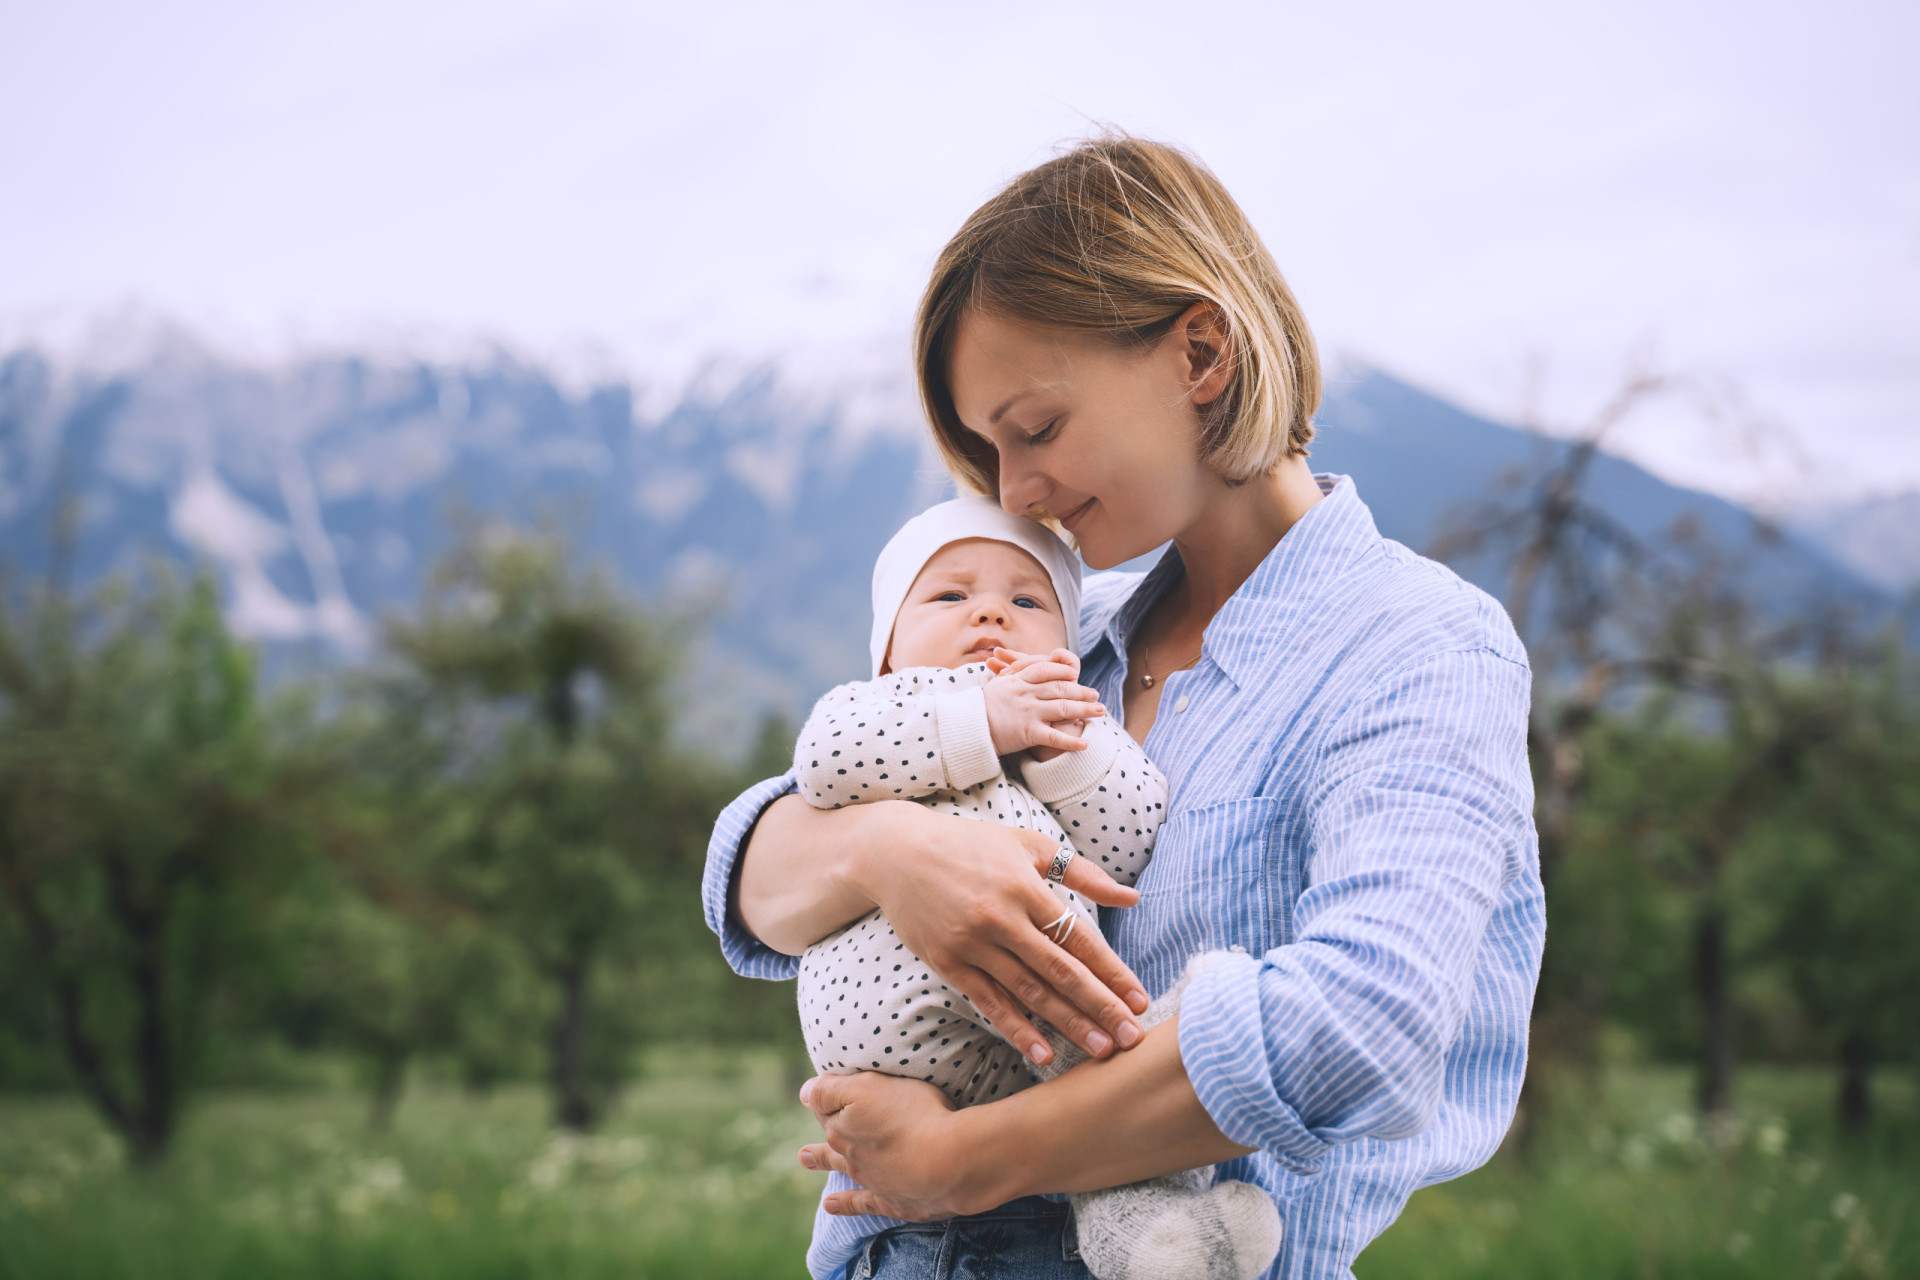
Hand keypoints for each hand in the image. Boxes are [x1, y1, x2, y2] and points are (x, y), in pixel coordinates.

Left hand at [798, 1072, 1000, 1220]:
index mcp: (844, 1125)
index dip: (828, 1095)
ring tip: (803, 1157)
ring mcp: (872, 1179)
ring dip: (822, 1161)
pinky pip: (862, 1203)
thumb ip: (832, 1089)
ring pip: (841, 1167)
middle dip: (824, 1125)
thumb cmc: (916, 1115)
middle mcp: (852, 1153)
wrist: (951, 1162)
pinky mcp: (894, 1201)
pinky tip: (830, 1206)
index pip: (827, 1106)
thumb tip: (804, 1093)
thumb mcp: (870, 1086)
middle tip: (806, 1132)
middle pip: (833, 1136)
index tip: (826, 1088)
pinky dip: (845, 1204)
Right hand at [853, 806, 1148, 1063]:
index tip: (1140, 999)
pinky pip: (989, 1002)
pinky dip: (1017, 1029)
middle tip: (1132, 1038)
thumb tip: (1132, 896)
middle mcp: (999, 918)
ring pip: (1029, 992)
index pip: (1078, 937)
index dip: (1112, 971)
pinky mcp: (947, 963)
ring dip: (1068, 1024)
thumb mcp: (1028, 846)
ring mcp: (971, 944)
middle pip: (1060, 971)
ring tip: (1101, 1050)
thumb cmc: (970, 844)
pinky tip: (1044, 1053)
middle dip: (1101, 1006)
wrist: (895, 852)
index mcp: (1024, 886)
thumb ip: (1082, 872)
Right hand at [982, 647, 1104, 756]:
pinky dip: (1071, 741)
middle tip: (1095, 694)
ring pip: (1064, 708)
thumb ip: (1013, 675)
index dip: (1064, 670)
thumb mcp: (997, 685)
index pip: (1047, 669)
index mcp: (1019, 680)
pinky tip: (1085, 744)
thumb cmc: (981, 707)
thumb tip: (1026, 669)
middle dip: (1081, 691)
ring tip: (1100, 711)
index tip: (1075, 674)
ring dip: (1085, 710)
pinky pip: (1054, 737)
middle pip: (1061, 688)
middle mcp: (1026, 693)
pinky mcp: (1028, 732)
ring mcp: (1029, 712)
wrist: (968, 728)